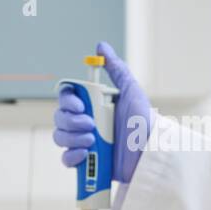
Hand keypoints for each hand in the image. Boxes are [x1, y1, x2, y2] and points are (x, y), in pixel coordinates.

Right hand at [52, 41, 152, 182]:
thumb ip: (116, 69)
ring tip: (92, 141)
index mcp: (93, 105)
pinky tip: (85, 154)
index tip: (79, 105)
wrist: (150, 151)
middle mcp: (86, 122)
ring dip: (71, 138)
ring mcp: (85, 142)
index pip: (67, 98)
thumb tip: (101, 46)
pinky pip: (66, 159)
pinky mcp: (87, 162)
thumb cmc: (143, 120)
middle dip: (71, 121)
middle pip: (60, 118)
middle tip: (90, 124)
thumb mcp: (130, 91)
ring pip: (60, 137)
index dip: (67, 101)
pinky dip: (71, 157)